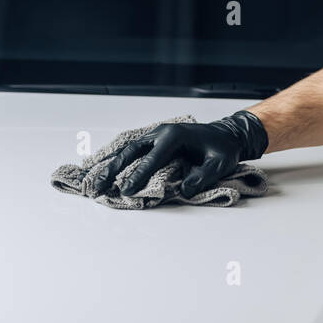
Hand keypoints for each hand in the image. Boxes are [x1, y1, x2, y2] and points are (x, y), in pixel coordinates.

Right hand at [95, 110, 269, 198]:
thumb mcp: (220, 164)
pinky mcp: (155, 140)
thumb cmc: (223, 149)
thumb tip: (184, 190)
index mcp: (175, 136)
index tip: (125, 190)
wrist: (227, 135)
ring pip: (128, 150)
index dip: (138, 175)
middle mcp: (161, 132)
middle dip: (114, 169)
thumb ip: (203, 176)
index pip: (152, 158)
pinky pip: (133, 150)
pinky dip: (118, 160)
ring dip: (111, 166)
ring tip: (95, 183)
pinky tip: (105, 171)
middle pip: (131, 151)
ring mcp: (156, 134)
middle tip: (98, 187)